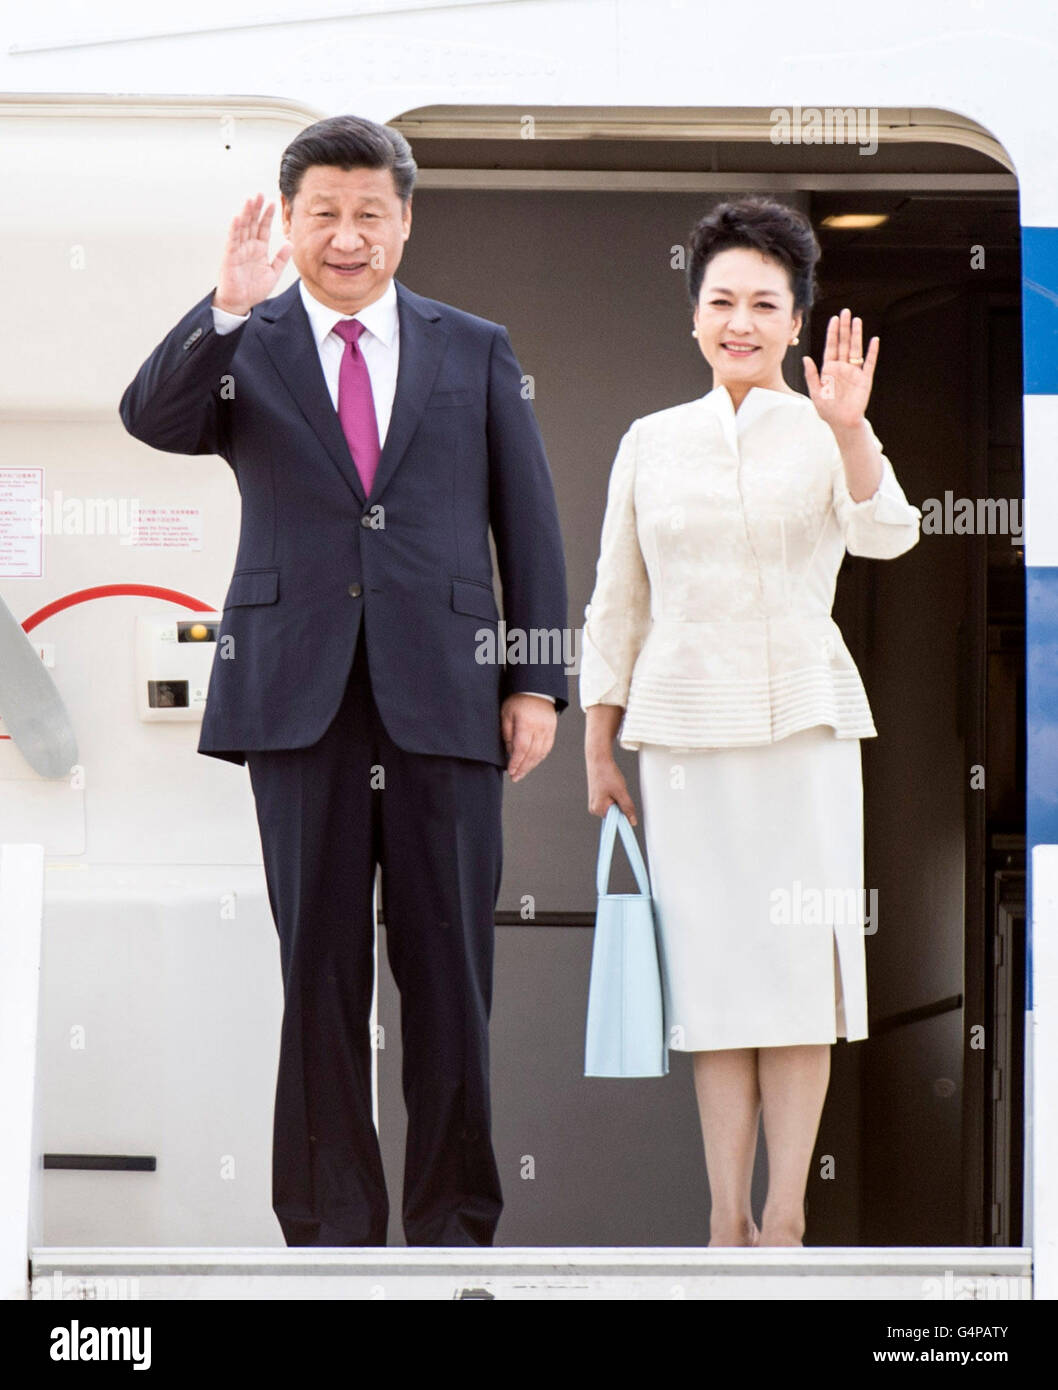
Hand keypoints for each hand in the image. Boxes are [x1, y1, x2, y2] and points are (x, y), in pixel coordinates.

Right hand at [213, 194, 292, 315]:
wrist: (240, 303)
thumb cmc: (254, 289)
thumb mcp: (273, 273)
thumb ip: (281, 259)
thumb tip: (290, 244)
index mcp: (259, 249)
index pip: (263, 228)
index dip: (267, 215)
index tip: (273, 202)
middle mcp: (248, 246)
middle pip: (252, 223)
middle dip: (256, 209)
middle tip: (260, 194)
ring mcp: (238, 250)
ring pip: (242, 228)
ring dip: (246, 214)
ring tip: (250, 200)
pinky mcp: (230, 256)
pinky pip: (233, 240)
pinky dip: (235, 229)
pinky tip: (238, 217)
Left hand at [501, 693, 556, 781]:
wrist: (536, 688)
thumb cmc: (518, 699)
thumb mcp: (507, 713)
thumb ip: (508, 733)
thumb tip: (510, 752)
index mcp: (527, 723)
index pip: (522, 748)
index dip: (516, 762)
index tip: (511, 771)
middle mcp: (540, 728)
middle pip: (532, 754)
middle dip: (523, 768)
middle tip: (515, 777)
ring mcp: (548, 730)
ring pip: (541, 753)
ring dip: (531, 765)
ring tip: (522, 773)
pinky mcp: (552, 730)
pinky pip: (547, 748)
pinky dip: (539, 758)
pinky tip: (532, 763)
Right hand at [586, 753, 637, 824]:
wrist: (598, 759)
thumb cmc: (607, 774)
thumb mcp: (621, 792)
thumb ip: (627, 808)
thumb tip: (632, 822)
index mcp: (598, 809)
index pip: (615, 820)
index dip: (624, 815)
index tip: (627, 809)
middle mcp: (594, 809)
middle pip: (614, 814)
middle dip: (620, 805)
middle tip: (618, 791)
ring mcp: (594, 803)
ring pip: (613, 807)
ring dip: (617, 799)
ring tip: (614, 787)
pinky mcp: (596, 798)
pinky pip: (609, 802)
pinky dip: (614, 796)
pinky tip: (611, 786)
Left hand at [802, 307, 877, 432]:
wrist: (842, 422)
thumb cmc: (827, 410)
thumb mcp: (815, 393)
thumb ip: (811, 375)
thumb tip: (806, 358)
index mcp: (829, 369)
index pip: (831, 347)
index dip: (832, 333)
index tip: (834, 319)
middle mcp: (842, 367)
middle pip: (844, 344)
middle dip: (844, 328)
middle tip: (845, 312)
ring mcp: (854, 372)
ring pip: (856, 349)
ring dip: (857, 335)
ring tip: (857, 320)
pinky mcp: (865, 379)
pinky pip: (869, 363)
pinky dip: (872, 352)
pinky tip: (873, 341)